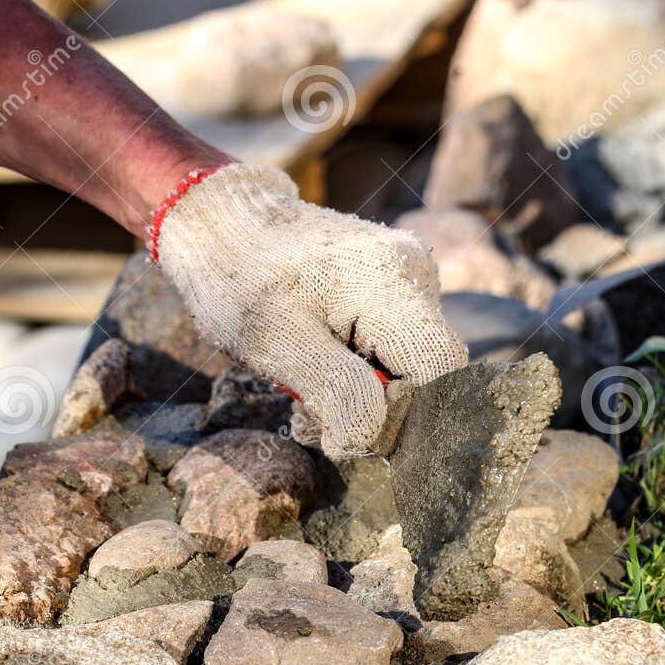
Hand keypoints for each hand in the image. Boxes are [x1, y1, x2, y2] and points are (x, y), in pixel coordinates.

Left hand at [153, 163, 466, 456]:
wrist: (223, 223)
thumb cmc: (239, 280)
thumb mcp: (276, 342)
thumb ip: (335, 392)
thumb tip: (368, 441)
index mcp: (394, 282)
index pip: (441, 372)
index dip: (402, 413)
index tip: (341, 420)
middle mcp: (416, 274)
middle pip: (430, 374)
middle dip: (376, 407)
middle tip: (311, 410)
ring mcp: (411, 279)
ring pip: (412, 368)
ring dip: (362, 394)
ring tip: (306, 382)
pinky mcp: (399, 289)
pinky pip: (397, 350)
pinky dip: (360, 373)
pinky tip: (320, 364)